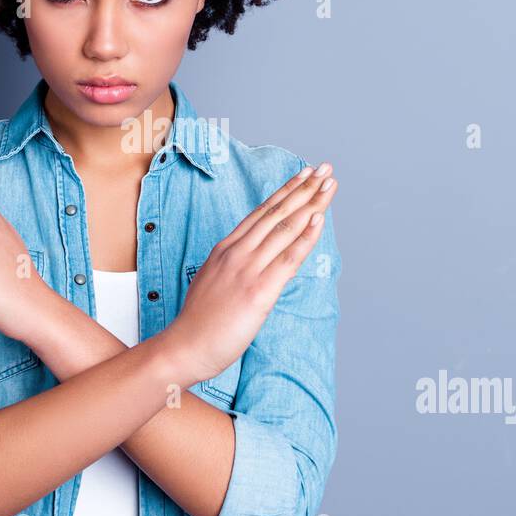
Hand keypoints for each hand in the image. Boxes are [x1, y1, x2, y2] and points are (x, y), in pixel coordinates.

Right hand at [166, 162, 338, 382]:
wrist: (185, 346)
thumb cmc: (199, 322)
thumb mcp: (214, 282)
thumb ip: (233, 267)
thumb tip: (252, 264)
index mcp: (226, 249)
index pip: (261, 213)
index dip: (285, 192)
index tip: (303, 175)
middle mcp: (237, 252)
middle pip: (276, 213)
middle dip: (304, 189)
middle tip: (324, 168)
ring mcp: (247, 269)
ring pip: (285, 228)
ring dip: (311, 203)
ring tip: (329, 184)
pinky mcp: (258, 290)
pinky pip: (288, 258)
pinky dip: (306, 236)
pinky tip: (320, 218)